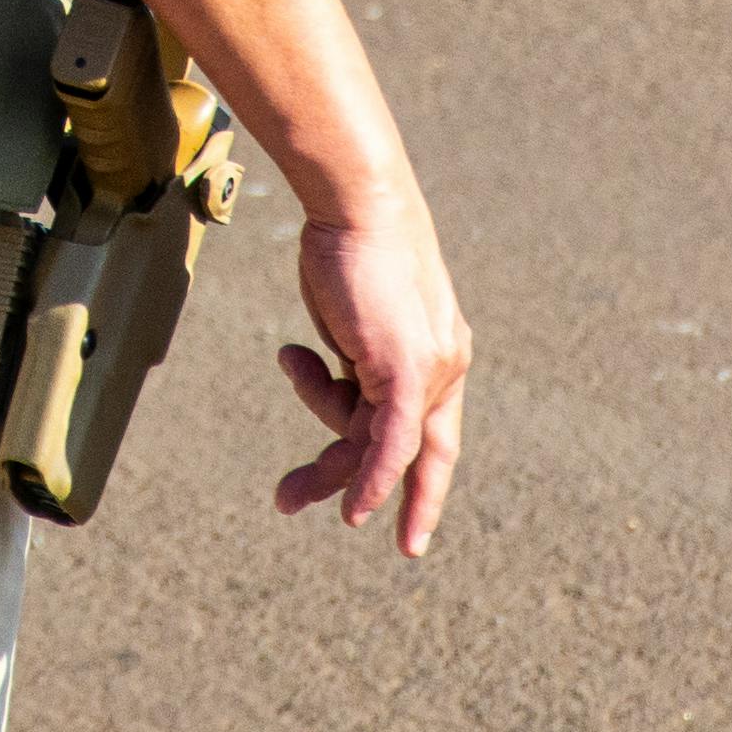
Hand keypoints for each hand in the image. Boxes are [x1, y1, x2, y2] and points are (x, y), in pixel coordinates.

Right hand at [270, 200, 467, 557]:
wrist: (356, 204)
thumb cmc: (346, 246)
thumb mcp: (348, 321)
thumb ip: (352, 364)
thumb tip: (333, 394)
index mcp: (441, 352)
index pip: (437, 433)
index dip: (425, 483)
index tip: (411, 527)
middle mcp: (446, 366)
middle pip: (409, 448)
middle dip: (388, 498)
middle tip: (354, 527)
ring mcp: (432, 370)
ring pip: (377, 445)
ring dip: (329, 476)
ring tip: (285, 495)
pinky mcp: (409, 370)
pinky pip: (391, 443)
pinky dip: (374, 479)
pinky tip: (354, 511)